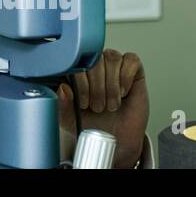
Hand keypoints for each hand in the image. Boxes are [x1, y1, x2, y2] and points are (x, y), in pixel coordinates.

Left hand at [56, 49, 148, 168]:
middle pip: (95, 58)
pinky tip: (123, 93)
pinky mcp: (133, 69)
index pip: (74, 61)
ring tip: (111, 105)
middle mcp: (94, 64)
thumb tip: (63, 88)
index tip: (82, 103)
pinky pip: (131, 60)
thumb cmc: (92, 124)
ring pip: (112, 57)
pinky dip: (126, 77)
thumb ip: (62, 105)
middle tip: (98, 107)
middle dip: (96, 86)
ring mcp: (113, 64)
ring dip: (111, 84)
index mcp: (75, 71)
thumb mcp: (70, 119)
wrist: (116, 139)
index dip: (80, 82)